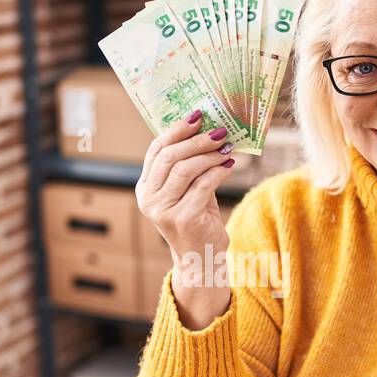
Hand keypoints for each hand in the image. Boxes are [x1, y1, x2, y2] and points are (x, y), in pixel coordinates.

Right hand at [136, 111, 236, 329]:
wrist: (202, 259)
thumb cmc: (197, 220)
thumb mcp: (187, 190)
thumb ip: (188, 165)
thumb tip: (205, 129)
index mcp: (145, 188)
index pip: (156, 150)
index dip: (176, 130)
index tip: (198, 116)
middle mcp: (149, 199)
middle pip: (170, 156)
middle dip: (197, 140)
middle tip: (219, 131)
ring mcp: (163, 211)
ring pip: (186, 168)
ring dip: (210, 154)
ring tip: (227, 148)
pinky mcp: (183, 219)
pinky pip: (203, 185)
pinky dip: (219, 171)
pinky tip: (230, 166)